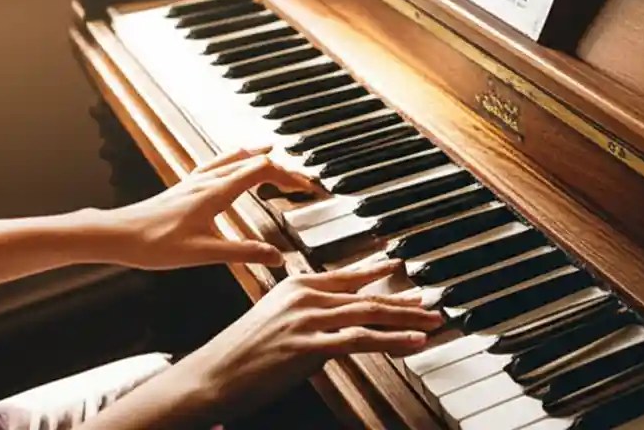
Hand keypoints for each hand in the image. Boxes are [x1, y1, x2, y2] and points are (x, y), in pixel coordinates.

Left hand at [99, 146, 317, 270]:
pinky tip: (229, 164)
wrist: (117, 235)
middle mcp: (207, 181)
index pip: (262, 171)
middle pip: (253, 162)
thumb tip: (277, 256)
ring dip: (257, 156)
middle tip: (302, 181)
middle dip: (282, 169)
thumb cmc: (153, 244)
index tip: (308, 187)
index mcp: (216, 192)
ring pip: (233, 158)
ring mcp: (194, 181)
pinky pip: (215, 163)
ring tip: (273, 153)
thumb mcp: (203, 253)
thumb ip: (243, 253)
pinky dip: (233, 159)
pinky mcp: (183, 187)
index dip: (290, 176)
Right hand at [172, 259, 442, 420]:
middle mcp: (303, 296)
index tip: (400, 267)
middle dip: (404, 303)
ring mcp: (306, 319)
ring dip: (407, 320)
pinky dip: (392, 341)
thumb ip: (306, 315)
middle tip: (431, 305)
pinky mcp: (308, 346)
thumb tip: (337, 321)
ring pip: (369, 315)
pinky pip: (360, 341)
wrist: (211, 376)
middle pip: (366, 297)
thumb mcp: (276, 322)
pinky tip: (412, 343)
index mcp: (295, 286)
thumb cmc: (241, 356)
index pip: (346, 276)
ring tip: (432, 323)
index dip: (377, 271)